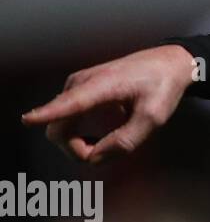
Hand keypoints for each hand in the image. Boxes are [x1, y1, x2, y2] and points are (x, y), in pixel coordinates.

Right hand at [19, 45, 196, 163]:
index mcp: (104, 85)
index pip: (70, 102)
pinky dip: (78, 135)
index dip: (48, 113)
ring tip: (108, 144)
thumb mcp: (155, 116)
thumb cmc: (163, 85)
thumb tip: (95, 159)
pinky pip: (66, 121)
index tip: (28, 119)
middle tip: (104, 155)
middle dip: (76, 150)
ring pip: (60, 127)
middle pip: (59, 127)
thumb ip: (127, 140)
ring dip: (78, 144)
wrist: (168, 62)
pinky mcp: (77, 91)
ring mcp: (76, 86)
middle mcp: (82, 84)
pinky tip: (99, 137)